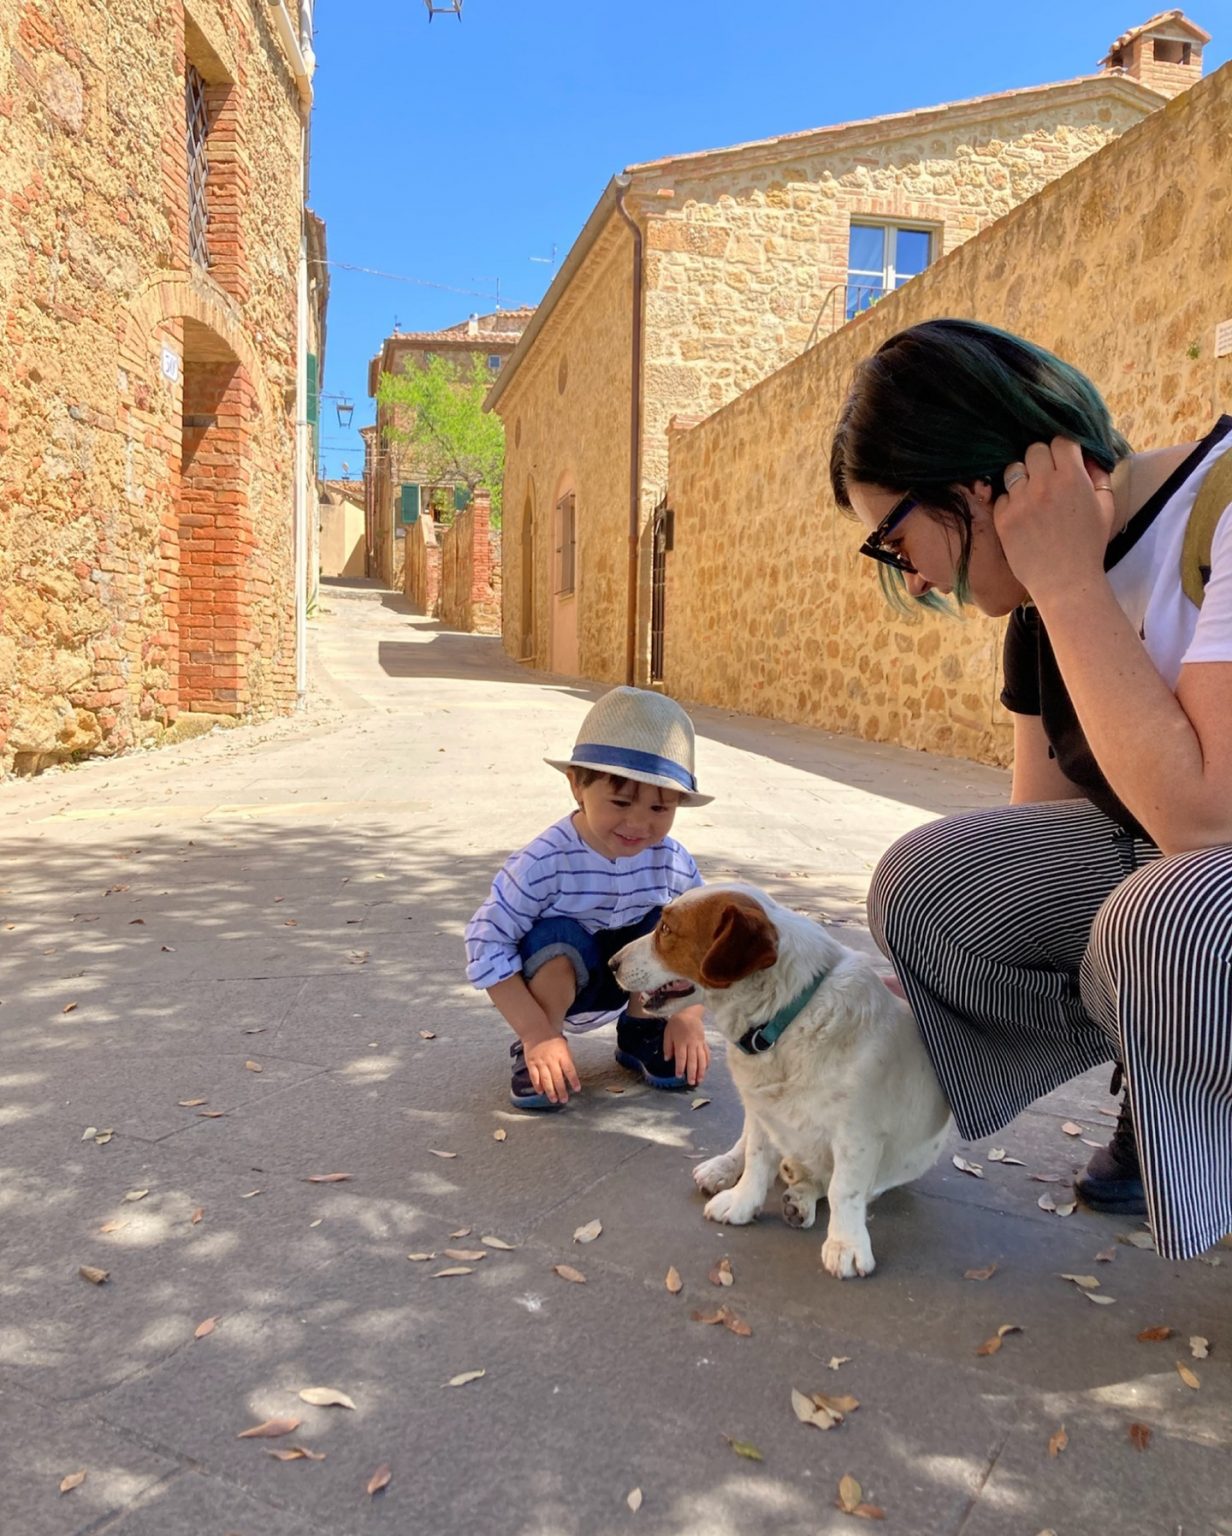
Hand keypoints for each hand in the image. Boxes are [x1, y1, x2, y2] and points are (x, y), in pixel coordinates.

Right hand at [524, 1034, 580, 1103]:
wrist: (536, 1031)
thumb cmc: (552, 1039)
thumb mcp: (564, 1046)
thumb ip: (567, 1060)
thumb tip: (570, 1075)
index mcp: (562, 1055)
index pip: (570, 1070)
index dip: (574, 1080)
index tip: (577, 1089)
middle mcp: (551, 1060)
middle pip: (557, 1078)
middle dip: (561, 1090)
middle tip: (564, 1100)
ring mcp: (540, 1062)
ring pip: (546, 1080)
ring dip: (550, 1091)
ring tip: (554, 1100)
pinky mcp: (531, 1063)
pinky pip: (534, 1077)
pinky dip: (537, 1085)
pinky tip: (540, 1092)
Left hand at [663, 1008, 710, 1086]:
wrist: (690, 1012)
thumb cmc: (676, 1023)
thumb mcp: (668, 1032)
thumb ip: (667, 1046)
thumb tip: (667, 1059)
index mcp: (681, 1042)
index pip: (681, 1057)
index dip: (680, 1067)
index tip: (679, 1076)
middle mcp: (691, 1044)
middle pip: (693, 1060)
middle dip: (692, 1072)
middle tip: (691, 1083)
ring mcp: (699, 1043)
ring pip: (701, 1059)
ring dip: (701, 1070)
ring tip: (699, 1080)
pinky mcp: (704, 1042)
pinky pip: (707, 1053)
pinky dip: (707, 1062)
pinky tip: (706, 1069)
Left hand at [993, 437, 1116, 602]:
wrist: (1065, 581)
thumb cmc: (1089, 545)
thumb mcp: (1105, 507)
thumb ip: (1099, 476)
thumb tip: (1089, 455)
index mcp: (1072, 478)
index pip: (1061, 441)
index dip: (1064, 448)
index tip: (1065, 459)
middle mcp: (1044, 484)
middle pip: (1035, 449)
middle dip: (1043, 459)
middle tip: (1048, 476)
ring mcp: (1020, 500)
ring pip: (1014, 468)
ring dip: (1023, 475)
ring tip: (1032, 492)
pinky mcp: (1003, 517)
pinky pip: (1002, 495)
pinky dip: (1011, 500)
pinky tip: (1023, 513)